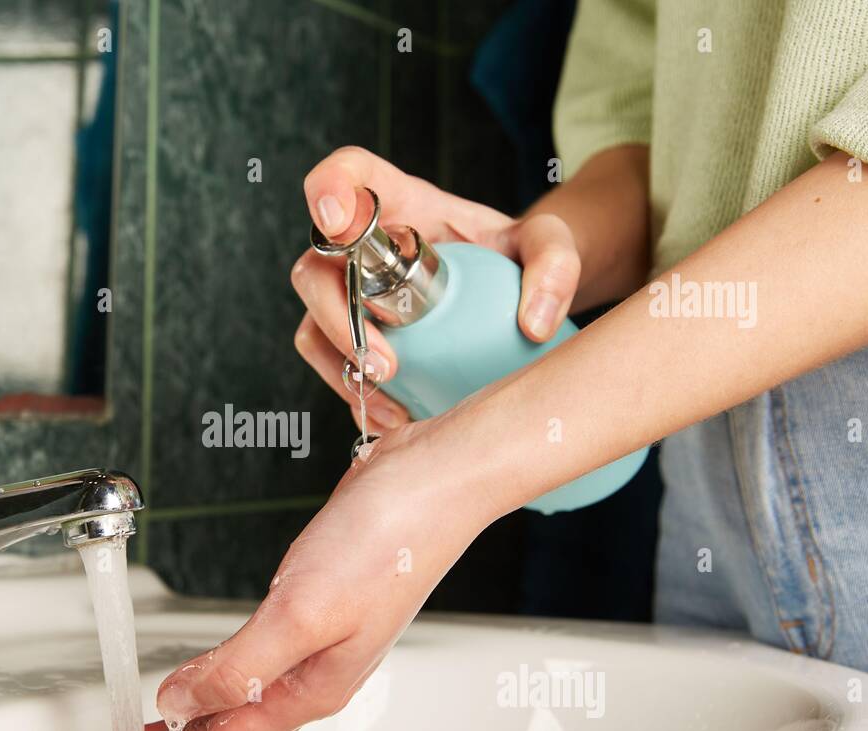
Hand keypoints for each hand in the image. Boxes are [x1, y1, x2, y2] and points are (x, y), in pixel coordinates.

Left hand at [96, 410, 500, 730]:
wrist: (434, 482)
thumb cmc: (389, 543)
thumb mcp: (302, 612)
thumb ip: (239, 667)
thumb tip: (180, 705)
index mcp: (313, 688)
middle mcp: (314, 675)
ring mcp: (316, 643)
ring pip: (241, 703)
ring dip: (193, 723)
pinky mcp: (312, 607)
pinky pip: (253, 663)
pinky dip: (216, 678)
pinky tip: (203, 673)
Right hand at [291, 146, 580, 430]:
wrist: (507, 298)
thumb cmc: (515, 257)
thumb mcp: (548, 246)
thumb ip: (556, 264)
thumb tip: (532, 322)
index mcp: (399, 203)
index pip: (348, 174)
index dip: (328, 186)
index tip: (338, 221)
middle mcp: (360, 247)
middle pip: (314, 268)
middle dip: (337, 316)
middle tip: (386, 363)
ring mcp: (350, 294)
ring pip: (311, 324)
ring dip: (340, 364)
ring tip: (389, 399)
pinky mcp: (352, 338)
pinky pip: (331, 365)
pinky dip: (354, 394)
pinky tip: (394, 419)